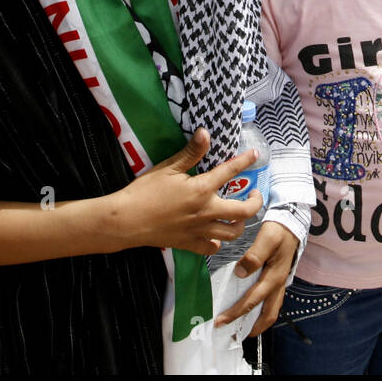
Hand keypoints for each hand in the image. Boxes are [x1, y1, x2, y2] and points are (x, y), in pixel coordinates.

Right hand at [99, 128, 261, 255]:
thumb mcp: (168, 167)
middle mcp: (206, 211)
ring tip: (239, 215)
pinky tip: (216, 235)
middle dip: (255, 201)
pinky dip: (218, 242)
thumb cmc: (145, 191)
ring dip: (240, 223)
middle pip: (243, 211)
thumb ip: (191, 152)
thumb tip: (206, 132)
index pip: (230, 172)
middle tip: (254, 193)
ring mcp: (199, 230)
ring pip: (232, 233)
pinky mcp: (189, 244)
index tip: (255, 155)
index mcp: (201, 190)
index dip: (245, 161)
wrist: (126, 220)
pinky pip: (212, 248)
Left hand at [214, 221, 298, 335]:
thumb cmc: (279, 230)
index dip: (236, 312)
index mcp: (274, 277)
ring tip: (241, 326)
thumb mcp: (267, 239)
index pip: (252, 301)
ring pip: (270, 309)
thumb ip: (254, 256)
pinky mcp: (277, 278)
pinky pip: (269, 300)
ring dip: (257, 321)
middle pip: (267, 315)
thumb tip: (240, 273)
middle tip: (232, 333)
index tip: (220, 321)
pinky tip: (249, 307)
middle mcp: (278, 284)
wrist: (292, 222)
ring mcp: (279, 282)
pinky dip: (259, 309)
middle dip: (251, 327)